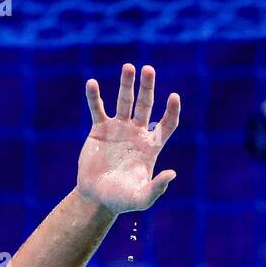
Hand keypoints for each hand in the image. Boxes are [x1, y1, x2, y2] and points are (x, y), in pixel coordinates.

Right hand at [76, 63, 180, 213]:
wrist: (96, 198)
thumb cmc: (121, 199)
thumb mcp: (141, 199)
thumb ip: (157, 188)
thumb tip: (172, 174)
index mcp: (151, 146)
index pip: (166, 124)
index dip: (171, 111)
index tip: (174, 96)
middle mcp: (137, 133)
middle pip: (146, 105)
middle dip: (147, 87)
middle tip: (148, 69)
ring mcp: (118, 129)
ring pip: (124, 101)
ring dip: (126, 84)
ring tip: (128, 67)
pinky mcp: (99, 129)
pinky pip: (97, 109)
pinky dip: (94, 96)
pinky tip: (92, 83)